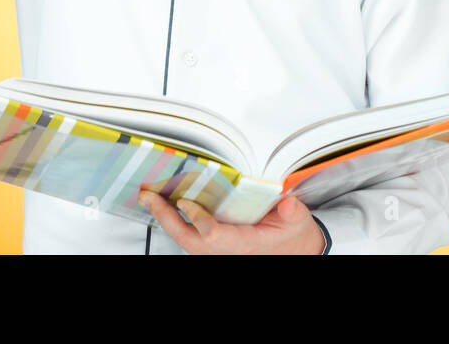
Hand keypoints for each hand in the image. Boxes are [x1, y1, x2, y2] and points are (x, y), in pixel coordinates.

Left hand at [138, 190, 325, 253]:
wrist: (292, 250)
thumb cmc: (290, 235)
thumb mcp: (298, 222)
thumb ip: (292, 214)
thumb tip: (287, 205)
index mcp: (246, 244)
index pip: (215, 237)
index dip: (198, 220)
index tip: (185, 201)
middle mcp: (227, 251)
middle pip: (189, 241)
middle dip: (167, 219)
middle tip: (150, 197)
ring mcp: (218, 250)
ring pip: (185, 240)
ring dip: (166, 219)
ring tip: (150, 197)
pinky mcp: (212, 246)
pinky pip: (188, 236)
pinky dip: (174, 220)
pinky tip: (164, 203)